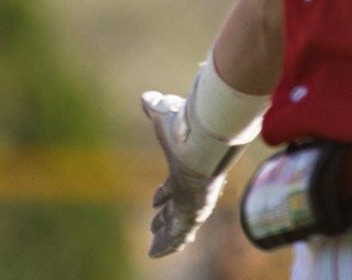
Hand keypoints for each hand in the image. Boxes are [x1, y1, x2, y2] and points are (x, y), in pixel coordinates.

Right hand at [140, 90, 235, 257]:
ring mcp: (195, 199)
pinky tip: (156, 254)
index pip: (174, 185)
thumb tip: (146, 98)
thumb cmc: (186, 124)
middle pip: (177, 207)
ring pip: (179, 225)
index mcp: (186, 166)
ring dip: (166, 237)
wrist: (205, 134)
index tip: (155, 201)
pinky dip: (168, 244)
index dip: (164, 194)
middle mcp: (192, 185)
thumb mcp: (164, 114)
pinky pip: (179, 233)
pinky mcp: (194, 210)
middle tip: (154, 226)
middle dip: (165, 218)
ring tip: (154, 250)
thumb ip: (156, 107)